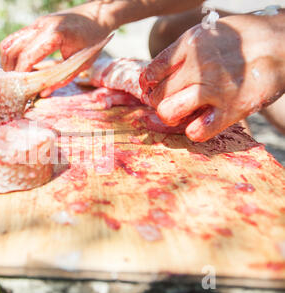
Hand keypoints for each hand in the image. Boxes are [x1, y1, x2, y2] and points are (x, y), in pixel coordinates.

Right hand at [0, 8, 110, 96]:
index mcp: (55, 34)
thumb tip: (42, 94)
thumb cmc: (93, 41)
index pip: (28, 56)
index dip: (20, 73)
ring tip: (13, 78)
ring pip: (9, 42)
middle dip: (11, 70)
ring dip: (7, 61)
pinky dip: (12, 54)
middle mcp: (41, 25)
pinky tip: (18, 66)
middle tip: (13, 87)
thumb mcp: (81, 64)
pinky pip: (15, 39)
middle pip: (14, 49)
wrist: (97, 16)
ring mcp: (36, 23)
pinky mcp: (34, 25)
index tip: (18, 89)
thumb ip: (61, 80)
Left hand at [140, 13, 284, 141]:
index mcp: (189, 45)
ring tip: (184, 113)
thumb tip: (156, 76)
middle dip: (160, 103)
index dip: (149, 86)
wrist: (284, 44)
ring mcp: (213, 88)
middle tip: (172, 102)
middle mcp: (197, 66)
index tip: (154, 90)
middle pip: (156, 96)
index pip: (151, 73)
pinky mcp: (231, 109)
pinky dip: (195, 131)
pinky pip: (197, 132)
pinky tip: (202, 122)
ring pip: (168, 113)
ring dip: (172, 117)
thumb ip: (183, 52)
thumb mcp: (209, 33)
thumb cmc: (243, 41)